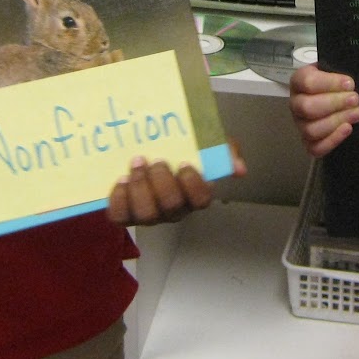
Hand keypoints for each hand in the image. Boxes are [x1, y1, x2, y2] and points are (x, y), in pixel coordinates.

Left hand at [106, 143, 245, 226]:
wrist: (146, 144)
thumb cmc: (180, 148)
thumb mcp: (206, 142)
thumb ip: (225, 150)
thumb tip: (239, 169)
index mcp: (195, 193)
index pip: (201, 200)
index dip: (193, 185)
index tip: (184, 163)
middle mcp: (173, 209)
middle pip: (172, 207)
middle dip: (163, 183)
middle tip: (156, 160)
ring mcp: (149, 214)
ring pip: (146, 215)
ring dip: (141, 189)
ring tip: (136, 165)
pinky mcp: (125, 213)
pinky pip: (120, 217)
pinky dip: (119, 200)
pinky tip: (121, 181)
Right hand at [289, 64, 358, 157]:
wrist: (335, 95)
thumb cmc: (334, 82)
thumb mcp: (335, 69)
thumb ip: (340, 69)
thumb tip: (349, 81)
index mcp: (299, 82)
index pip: (307, 82)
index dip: (330, 83)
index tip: (350, 83)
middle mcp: (296, 104)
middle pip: (307, 108)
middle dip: (334, 103)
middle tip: (355, 99)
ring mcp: (301, 124)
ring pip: (311, 129)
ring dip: (336, 121)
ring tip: (356, 113)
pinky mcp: (309, 141)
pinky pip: (315, 148)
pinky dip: (332, 140)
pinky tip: (348, 128)